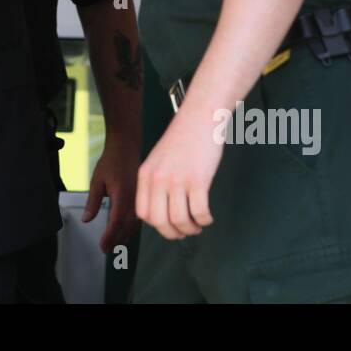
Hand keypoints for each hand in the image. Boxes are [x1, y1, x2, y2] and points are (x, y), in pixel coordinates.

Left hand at [84, 132, 140, 252]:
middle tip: (105, 249)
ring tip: (115, 244)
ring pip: (134, 224)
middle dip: (116, 240)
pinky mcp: (142, 197)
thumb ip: (92, 202)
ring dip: (124, 236)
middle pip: (127, 227)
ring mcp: (140, 198)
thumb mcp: (97, 180)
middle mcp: (134, 199)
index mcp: (122, 195)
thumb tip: (87, 220)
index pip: (116, 222)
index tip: (102, 246)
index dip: (110, 237)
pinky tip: (126, 231)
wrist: (127, 146)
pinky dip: (131, 227)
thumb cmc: (111, 161)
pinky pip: (138, 217)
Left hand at [135, 94, 222, 239]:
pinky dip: (205, 220)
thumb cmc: (183, 138)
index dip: (156, 226)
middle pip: (160, 222)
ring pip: (180, 220)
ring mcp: (178, 181)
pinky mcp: (198, 180)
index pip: (143, 213)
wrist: (199, 118)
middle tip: (185, 232)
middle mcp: (158, 180)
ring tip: (198, 225)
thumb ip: (154, 182)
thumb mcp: (158, 159)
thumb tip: (159, 208)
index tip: (168, 226)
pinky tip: (208, 217)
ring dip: (191, 229)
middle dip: (173, 233)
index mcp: (146, 175)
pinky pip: (200, 212)